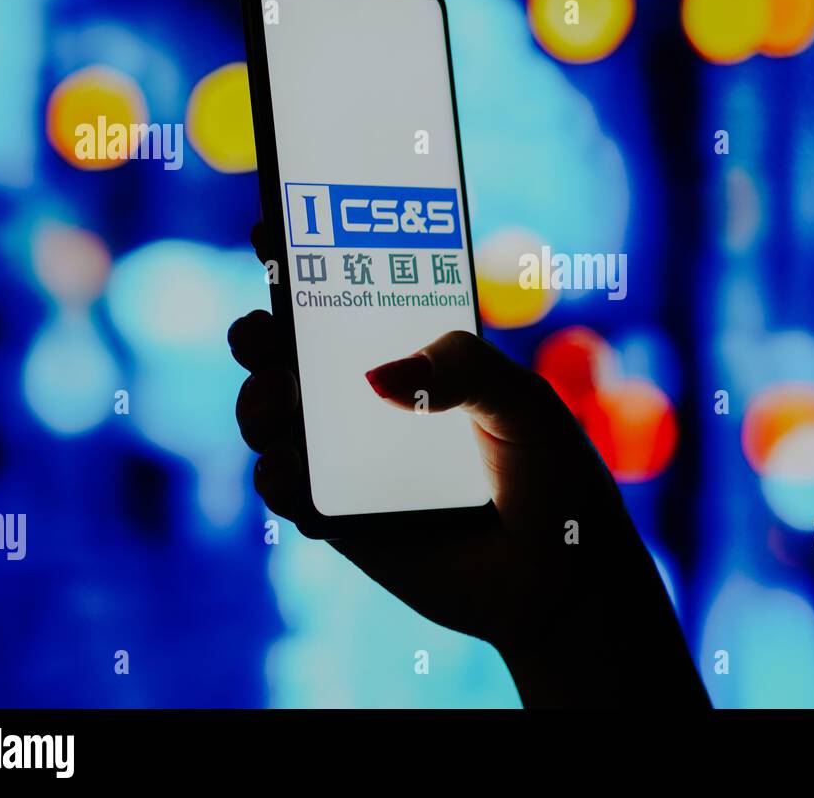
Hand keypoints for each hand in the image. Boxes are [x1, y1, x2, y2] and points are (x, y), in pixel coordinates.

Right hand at [230, 225, 708, 706]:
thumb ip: (463, 369)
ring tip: (275, 401)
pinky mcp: (340, 519)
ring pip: (274, 417)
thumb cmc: (552, 478)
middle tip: (262, 328)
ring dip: (256, 402)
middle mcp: (373, 401)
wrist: (558, 579)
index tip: (275, 233)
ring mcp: (350, 458)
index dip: (305, 262)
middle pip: (291, 352)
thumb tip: (374, 378)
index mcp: (417, 355)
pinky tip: (289, 469)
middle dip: (259, 331)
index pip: (350, 297)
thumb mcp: (522, 401)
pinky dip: (276, 476)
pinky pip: (288, 491)